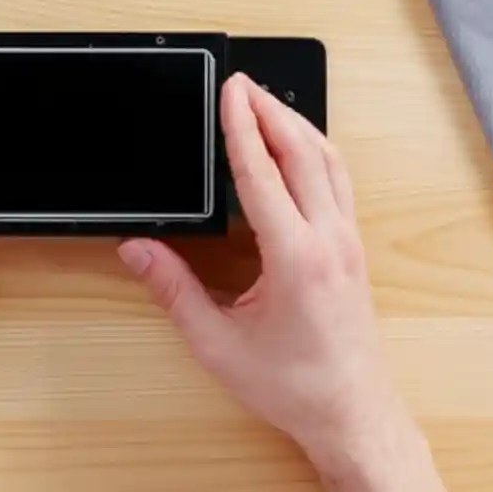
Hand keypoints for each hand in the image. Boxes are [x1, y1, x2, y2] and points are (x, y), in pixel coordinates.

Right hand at [117, 74, 443, 491]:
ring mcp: (348, 241)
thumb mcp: (219, 344)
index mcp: (296, 259)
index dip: (242, 129)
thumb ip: (174, 291)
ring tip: (266, 101)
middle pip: (303, 153)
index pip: (263, 175)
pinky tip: (298, 145)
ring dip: (296, 124)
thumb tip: (139, 251)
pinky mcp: (353, 248)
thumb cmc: (296, 386)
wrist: (353, 411)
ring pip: (328, 161)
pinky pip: (338, 181)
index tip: (229, 93)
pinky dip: (315, 150)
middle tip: (241, 82)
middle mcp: (329, 241)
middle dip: (270, 110)